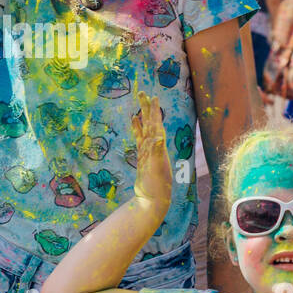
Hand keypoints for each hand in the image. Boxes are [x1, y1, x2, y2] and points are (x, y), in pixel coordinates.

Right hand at [131, 92, 172, 213]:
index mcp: (158, 147)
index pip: (156, 124)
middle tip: (142, 92)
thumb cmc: (157, 186)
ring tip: (139, 102)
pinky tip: (134, 120)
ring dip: (143, 115)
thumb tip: (158, 136)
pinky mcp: (142, 156)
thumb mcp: (157, 168)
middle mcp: (155, 146)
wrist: (153, 200)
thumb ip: (157, 152)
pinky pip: (139, 138)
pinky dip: (137, 128)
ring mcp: (148, 150)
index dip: (154, 111)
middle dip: (147, 107)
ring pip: (145, 128)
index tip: (153, 97)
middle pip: (150, 122)